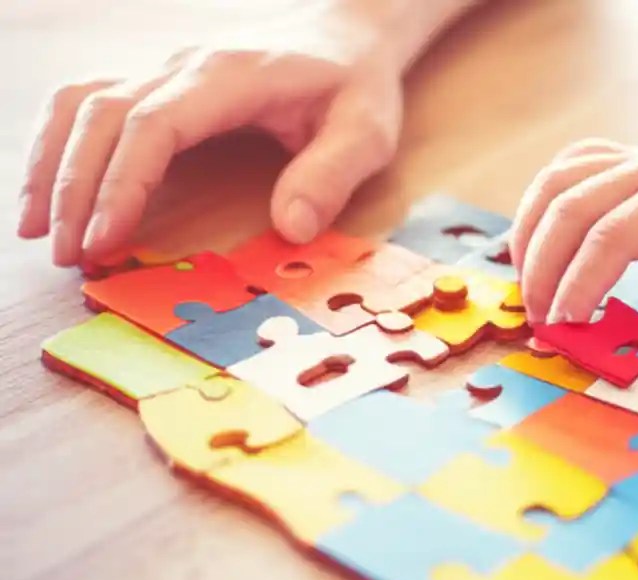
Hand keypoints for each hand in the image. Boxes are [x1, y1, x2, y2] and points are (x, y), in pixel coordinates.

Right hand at [18, 15, 410, 266]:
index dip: (122, 183)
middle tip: (66, 254)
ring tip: (36, 229)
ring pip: (80, 103)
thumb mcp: (368, 130)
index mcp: (231, 76)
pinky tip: (52, 187)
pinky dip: (60, 144)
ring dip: (51, 163)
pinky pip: (89, 102)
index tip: (104, 238)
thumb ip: (333, 175)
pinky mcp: (158, 80)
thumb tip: (290, 228)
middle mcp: (184, 65)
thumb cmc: (357, 83)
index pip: (154, 125)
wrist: (347, 33)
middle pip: (101, 116)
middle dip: (73, 186)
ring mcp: (164, 68)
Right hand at [508, 139, 637, 343]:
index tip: (564, 328)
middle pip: (571, 205)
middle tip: (538, 320)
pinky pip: (576, 165)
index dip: (579, 285)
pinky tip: (542, 236)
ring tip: (528, 283)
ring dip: (532, 229)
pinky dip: (547, 199)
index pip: (612, 236)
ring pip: (562, 178)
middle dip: (542, 265)